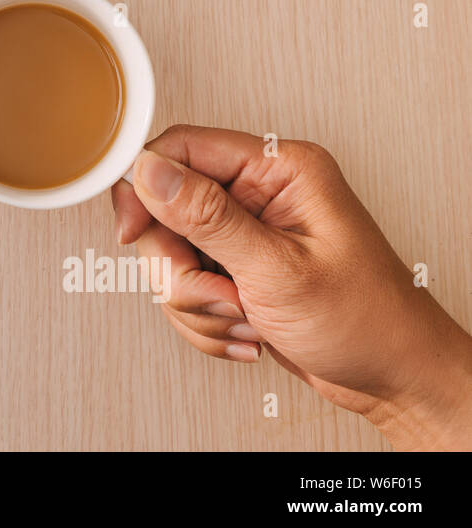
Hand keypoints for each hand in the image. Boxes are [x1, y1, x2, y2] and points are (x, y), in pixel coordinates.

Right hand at [113, 124, 471, 449]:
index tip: (132, 230)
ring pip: (170, 256)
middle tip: (216, 295)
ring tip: (244, 319)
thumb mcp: (278, 268)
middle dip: (180, 268)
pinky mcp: (236, 268)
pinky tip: (248, 330)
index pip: (182, 149)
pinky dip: (206, 320)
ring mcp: (245, 233)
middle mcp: (260, 194)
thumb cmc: (368, 320)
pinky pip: (186, 288)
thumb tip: (151, 170)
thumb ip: (207, 216)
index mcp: (280, 169)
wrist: (396, 378)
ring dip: (196, 302)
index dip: (146, 188)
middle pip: (165, 210)